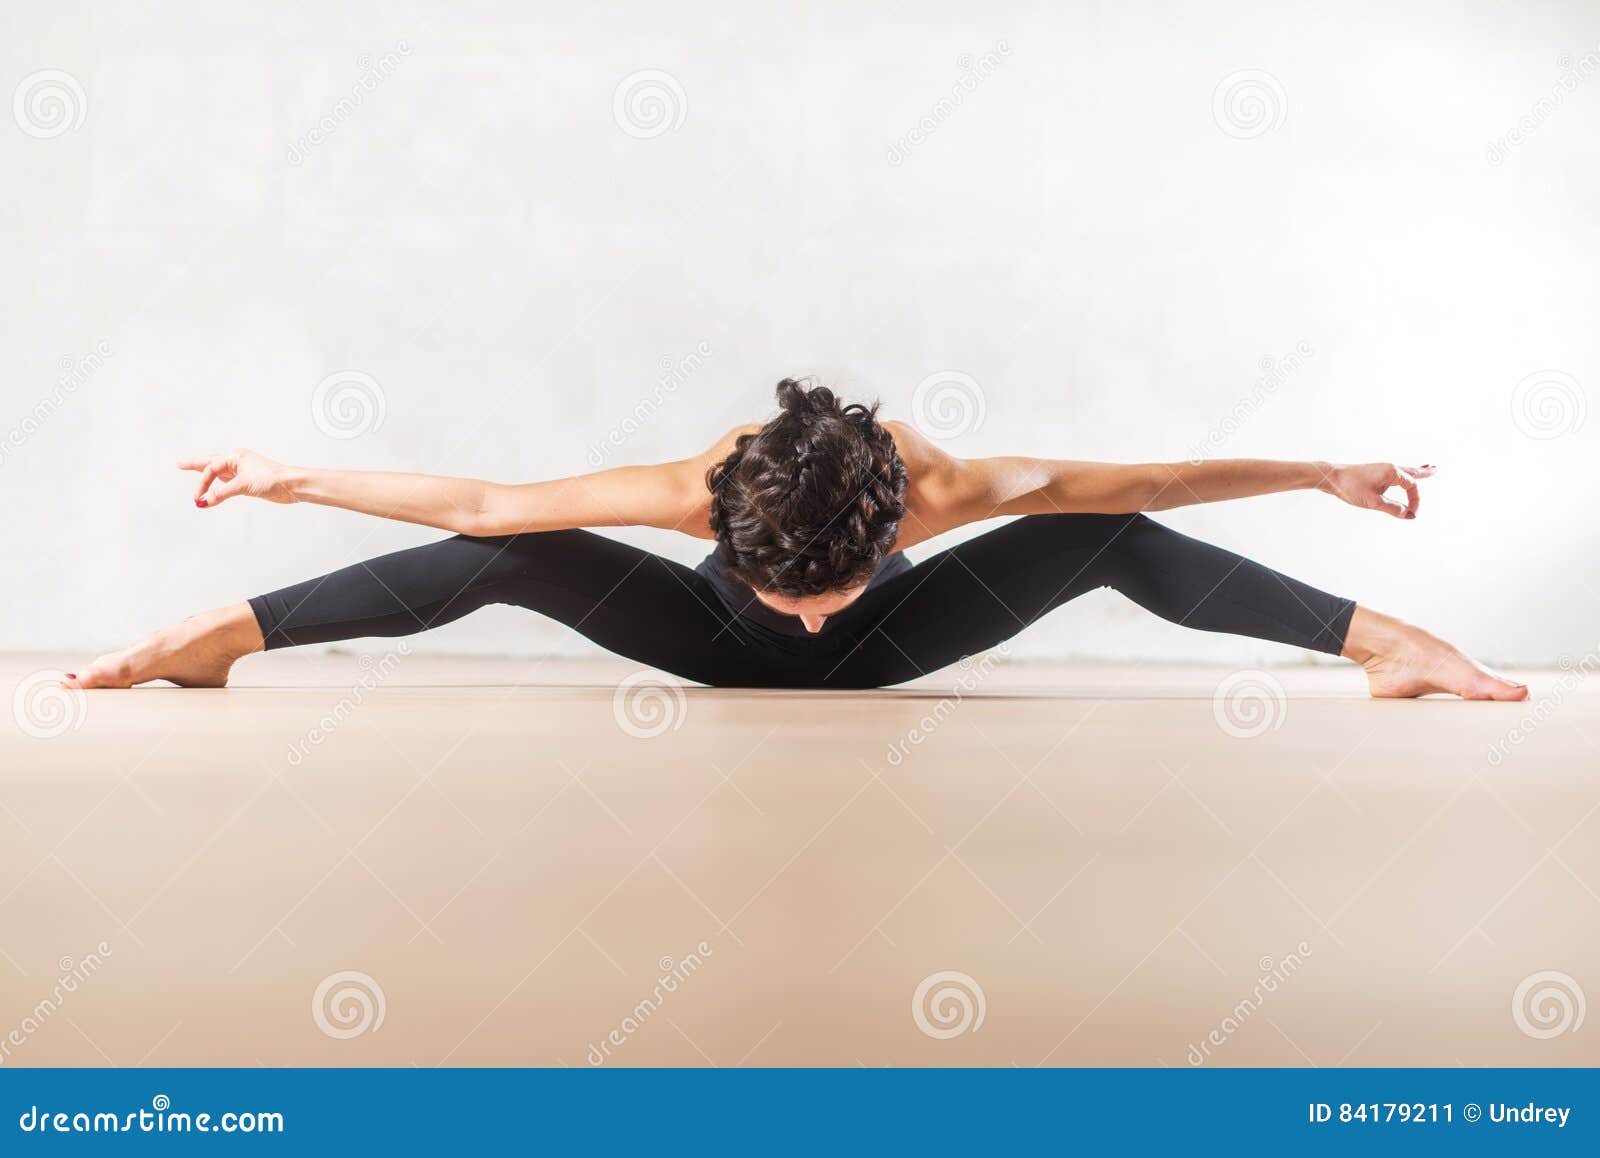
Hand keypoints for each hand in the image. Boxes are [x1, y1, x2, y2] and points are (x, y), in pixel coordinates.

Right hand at [179, 449, 294, 507]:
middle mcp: (238, 461)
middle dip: (195, 465)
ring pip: (219, 472)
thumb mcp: (243, 485)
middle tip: (180, 465)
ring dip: (206, 474)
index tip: (198, 498)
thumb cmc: (272, 479)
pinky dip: (218, 484)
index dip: (202, 484)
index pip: (210, 469)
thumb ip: (221, 494)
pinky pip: (227, 482)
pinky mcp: (248, 482)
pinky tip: (215, 485)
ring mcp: (242, 471)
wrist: (292, 485)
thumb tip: (203, 501)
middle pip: (211, 463)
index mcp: (236, 456)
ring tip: (193, 470)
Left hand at [1320, 462, 1433, 519]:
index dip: (1415, 501)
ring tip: (1424, 470)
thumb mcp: (1373, 502)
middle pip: (1411, 472)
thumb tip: (1409, 515)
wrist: (1331, 477)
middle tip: (1435, 469)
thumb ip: (1393, 508)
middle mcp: (1389, 468)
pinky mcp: (1374, 473)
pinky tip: (1399, 479)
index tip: (1411, 514)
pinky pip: (1394, 474)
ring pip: (1403, 471)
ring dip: (1414, 472)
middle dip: (1424, 473)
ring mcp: (1381, 469)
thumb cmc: (1351, 487)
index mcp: (1392, 472)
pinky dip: (1402, 475)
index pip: (1412, 487)